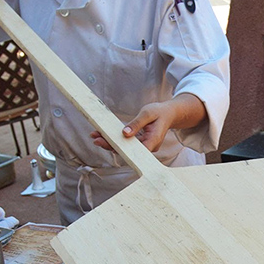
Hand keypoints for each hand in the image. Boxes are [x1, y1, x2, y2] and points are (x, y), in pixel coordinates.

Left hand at [91, 94, 205, 152]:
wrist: (168, 114)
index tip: (108, 145)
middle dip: (110, 145)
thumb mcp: (148, 113)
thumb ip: (136, 124)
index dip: (120, 149)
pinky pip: (125, 143)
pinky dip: (114, 138)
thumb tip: (124, 133)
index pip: (135, 150)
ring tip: (95, 136)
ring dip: (109, 142)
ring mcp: (144, 146)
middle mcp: (148, 147)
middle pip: (127, 150)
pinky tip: (102, 134)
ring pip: (125, 148)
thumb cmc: (159, 112)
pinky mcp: (139, 143)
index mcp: (153, 141)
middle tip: (96, 139)